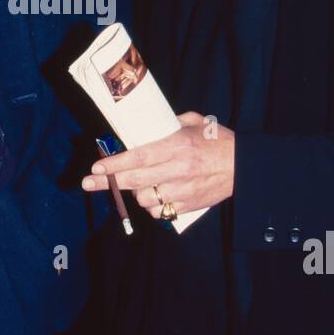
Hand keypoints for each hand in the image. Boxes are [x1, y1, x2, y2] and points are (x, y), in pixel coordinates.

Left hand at [81, 111, 234, 218]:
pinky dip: (153, 206)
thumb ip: (170, 123)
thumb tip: (146, 123)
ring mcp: (182, 191)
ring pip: (145, 199)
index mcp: (177, 147)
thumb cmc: (218, 141)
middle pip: (134, 180)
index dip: (115, 164)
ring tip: (135, 184)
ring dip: (135, 192)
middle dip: (108, 182)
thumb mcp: (195, 122)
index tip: (97, 167)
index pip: (138, 157)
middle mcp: (177, 170)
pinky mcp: (188, 205)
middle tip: (88, 182)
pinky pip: (161, 211)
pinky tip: (155, 196)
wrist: (245, 167)